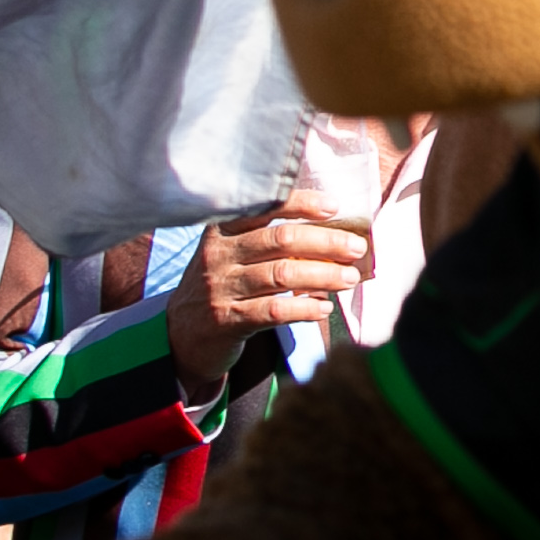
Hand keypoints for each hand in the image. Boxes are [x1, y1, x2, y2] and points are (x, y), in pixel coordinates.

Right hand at [170, 214, 370, 392]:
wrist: (182, 335)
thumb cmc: (225, 286)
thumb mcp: (234, 255)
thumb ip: (272, 240)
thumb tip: (336, 232)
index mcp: (222, 231)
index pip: (264, 207)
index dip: (301, 204)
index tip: (334, 207)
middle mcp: (218, 255)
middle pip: (281, 240)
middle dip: (326, 242)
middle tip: (358, 248)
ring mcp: (220, 288)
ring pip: (281, 274)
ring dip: (324, 275)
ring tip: (350, 279)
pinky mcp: (225, 320)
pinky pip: (273, 311)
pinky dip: (304, 308)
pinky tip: (324, 308)